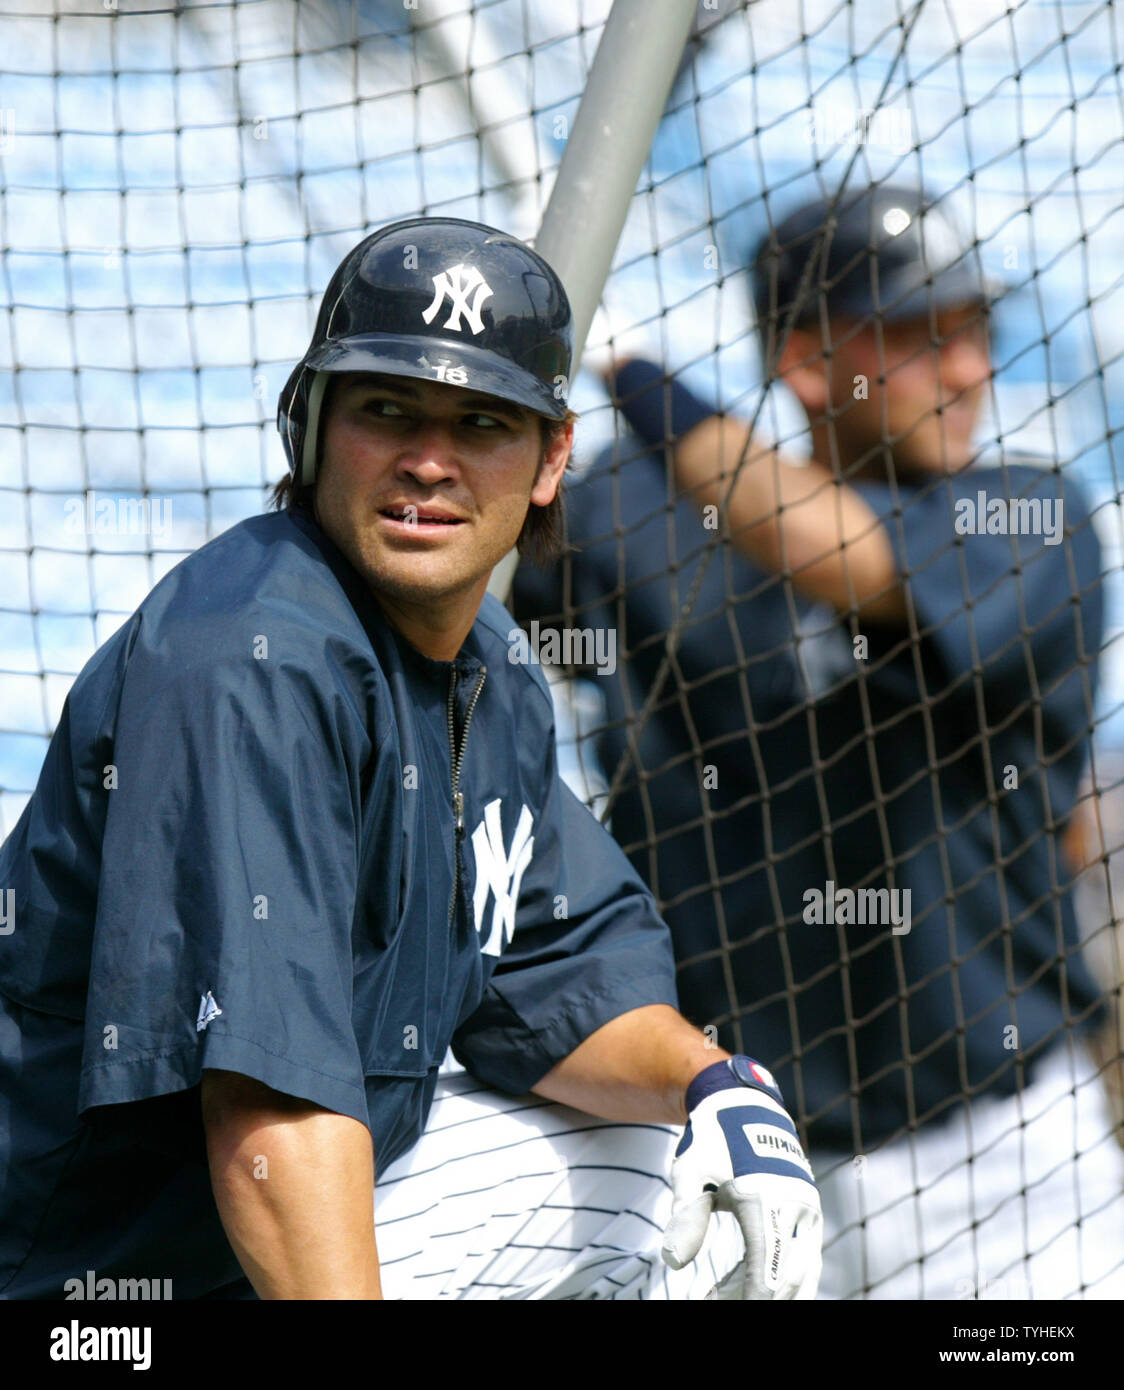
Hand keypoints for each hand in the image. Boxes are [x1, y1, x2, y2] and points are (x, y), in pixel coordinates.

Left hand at [662, 1055, 822, 1299]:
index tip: (722, 1306)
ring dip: (772, 1293)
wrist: (743, 1104)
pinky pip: (805, 1258)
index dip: (749, 1298)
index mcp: (766, 1199)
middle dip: (754, 1298)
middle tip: (712, 1301)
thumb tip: (672, 1262)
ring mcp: (808, 1210)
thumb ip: (686, 1218)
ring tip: (729, 1297)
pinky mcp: (811, 1213)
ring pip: (803, 1272)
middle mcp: (795, 1206)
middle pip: (787, 1277)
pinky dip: (781, 1277)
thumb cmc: (711, 1140)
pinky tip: (745, 1287)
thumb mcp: (691, 1174)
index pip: (767, 1270)